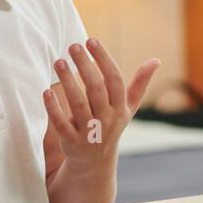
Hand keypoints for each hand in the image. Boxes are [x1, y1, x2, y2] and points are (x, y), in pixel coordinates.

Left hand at [42, 37, 158, 171]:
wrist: (95, 163)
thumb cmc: (111, 126)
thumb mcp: (128, 108)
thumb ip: (140, 84)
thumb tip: (156, 60)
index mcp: (120, 108)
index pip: (114, 80)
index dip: (104, 59)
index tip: (91, 40)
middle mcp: (107, 119)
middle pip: (96, 89)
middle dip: (85, 66)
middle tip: (73, 46)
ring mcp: (89, 131)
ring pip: (78, 104)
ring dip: (68, 81)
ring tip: (59, 61)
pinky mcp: (71, 141)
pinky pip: (61, 123)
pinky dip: (53, 108)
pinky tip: (47, 90)